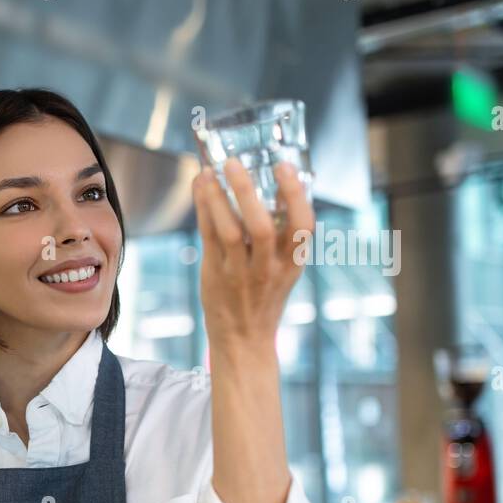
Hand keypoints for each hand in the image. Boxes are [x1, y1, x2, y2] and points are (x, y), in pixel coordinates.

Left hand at [192, 158, 314, 356]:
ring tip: (209, 172)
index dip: (295, 195)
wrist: (244, 339)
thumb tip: (276, 188)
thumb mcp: (285, 268)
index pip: (302, 226)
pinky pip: (209, 238)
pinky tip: (200, 188)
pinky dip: (204, 210)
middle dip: (247, 192)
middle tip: (234, 163)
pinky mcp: (216, 275)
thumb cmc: (264, 296)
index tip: (285, 166)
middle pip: (261, 227)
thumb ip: (283, 236)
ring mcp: (240, 274)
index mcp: (292, 262)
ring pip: (229, 232)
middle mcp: (268, 268)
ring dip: (217, 199)